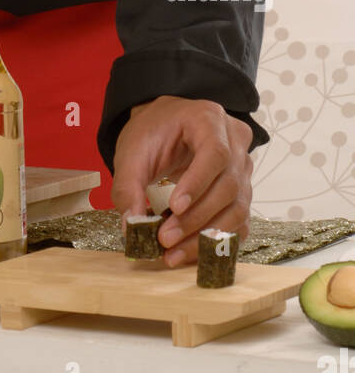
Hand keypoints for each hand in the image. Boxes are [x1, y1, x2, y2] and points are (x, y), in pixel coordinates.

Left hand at [110, 95, 253, 266]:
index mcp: (209, 119)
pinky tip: (190, 253)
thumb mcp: (132, 150)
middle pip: (228, 186)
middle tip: (165, 239)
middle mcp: (235, 143)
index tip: (174, 207)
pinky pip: (238, 223)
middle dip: (196, 218)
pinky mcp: (241, 194)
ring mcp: (243, 170)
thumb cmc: (152, 133)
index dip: (198, 183)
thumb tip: (131, 227)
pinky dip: (215, 242)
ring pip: (237, 209)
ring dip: (205, 236)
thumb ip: (128, 185)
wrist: (164, 129)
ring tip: (173, 252)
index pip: (215, 153)